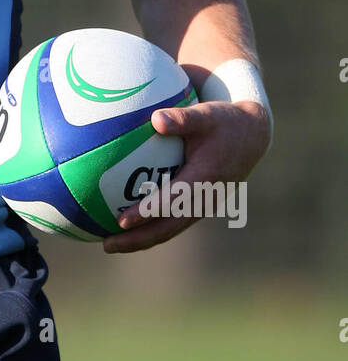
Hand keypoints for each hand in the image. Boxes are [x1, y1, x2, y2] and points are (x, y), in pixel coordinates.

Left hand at [104, 99, 270, 253]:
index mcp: (205, 178)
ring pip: (170, 229)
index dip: (148, 213)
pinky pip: (173, 222)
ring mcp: (203, 206)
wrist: (253, 137)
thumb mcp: (207, 115)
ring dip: (142, 240)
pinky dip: (150, 228)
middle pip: (168, 228)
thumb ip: (183, 118)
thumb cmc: (224, 122)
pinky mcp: (200, 206)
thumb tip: (156, 118)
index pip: (172, 201)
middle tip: (107, 245)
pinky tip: (126, 227)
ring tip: (109, 244)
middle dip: (138, 240)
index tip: (122, 222)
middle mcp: (205, 199)